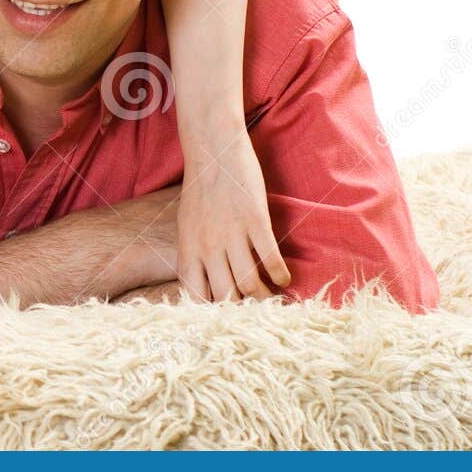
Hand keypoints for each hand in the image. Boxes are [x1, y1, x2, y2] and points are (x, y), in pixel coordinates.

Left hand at [177, 131, 290, 300]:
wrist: (212, 151)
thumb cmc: (200, 190)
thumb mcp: (187, 224)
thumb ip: (195, 252)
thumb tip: (206, 283)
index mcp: (188, 248)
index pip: (193, 295)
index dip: (209, 313)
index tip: (224, 320)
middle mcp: (207, 246)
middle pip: (225, 297)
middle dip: (242, 311)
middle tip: (256, 314)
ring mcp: (231, 234)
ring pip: (249, 284)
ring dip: (265, 297)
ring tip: (272, 297)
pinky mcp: (254, 220)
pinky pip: (270, 259)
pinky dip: (280, 275)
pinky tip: (284, 278)